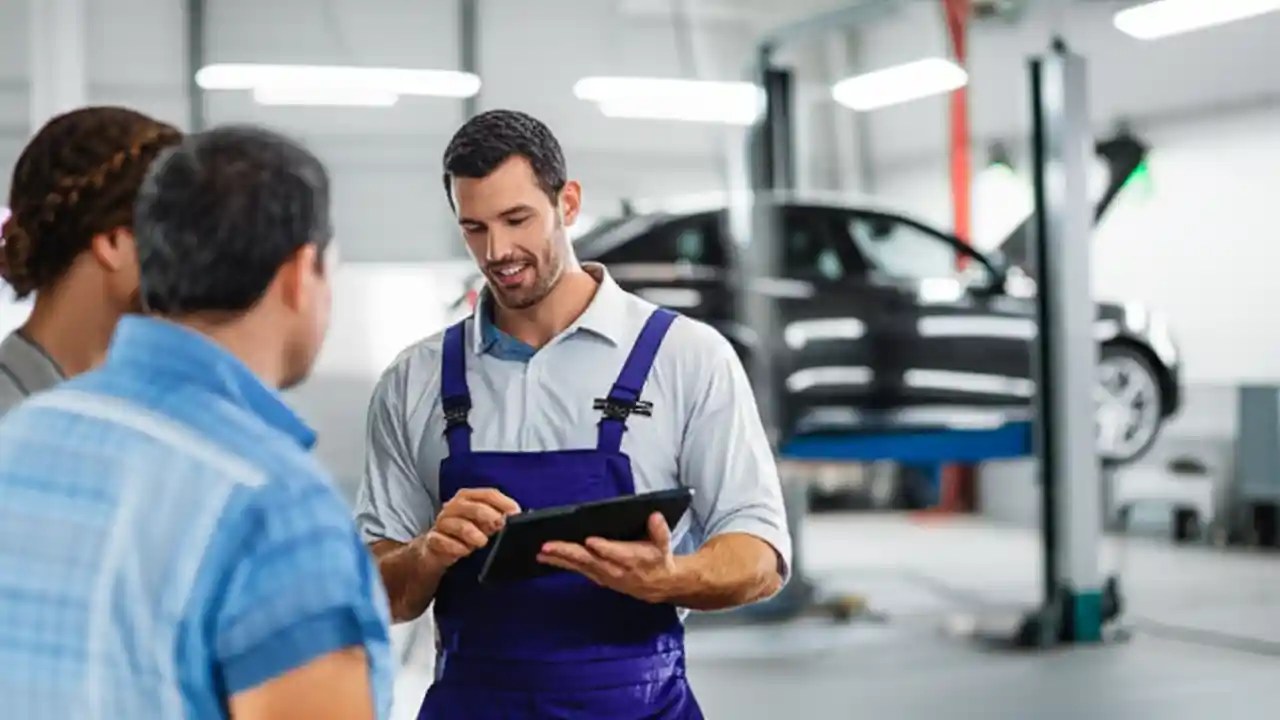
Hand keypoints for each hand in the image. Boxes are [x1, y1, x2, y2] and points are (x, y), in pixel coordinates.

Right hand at [424, 488, 520, 567]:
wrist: (437, 550)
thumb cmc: (466, 533)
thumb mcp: (484, 523)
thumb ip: (498, 518)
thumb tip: (516, 517)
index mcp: (468, 497)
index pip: (488, 494)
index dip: (504, 503)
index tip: (516, 513)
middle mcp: (454, 506)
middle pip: (473, 507)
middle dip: (488, 516)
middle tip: (499, 526)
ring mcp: (442, 523)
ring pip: (457, 524)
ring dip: (472, 533)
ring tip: (482, 542)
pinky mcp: (432, 539)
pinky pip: (442, 541)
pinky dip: (455, 547)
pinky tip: (464, 552)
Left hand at [538, 512, 677, 603]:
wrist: (658, 584)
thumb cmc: (658, 558)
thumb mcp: (664, 544)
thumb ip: (659, 530)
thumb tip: (655, 516)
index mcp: (633, 559)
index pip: (617, 554)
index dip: (604, 548)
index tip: (590, 541)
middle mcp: (615, 570)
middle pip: (590, 561)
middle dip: (569, 553)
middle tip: (549, 546)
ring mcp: (603, 575)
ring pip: (579, 566)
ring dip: (559, 559)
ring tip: (542, 551)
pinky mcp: (596, 576)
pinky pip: (576, 569)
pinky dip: (560, 564)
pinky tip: (545, 557)